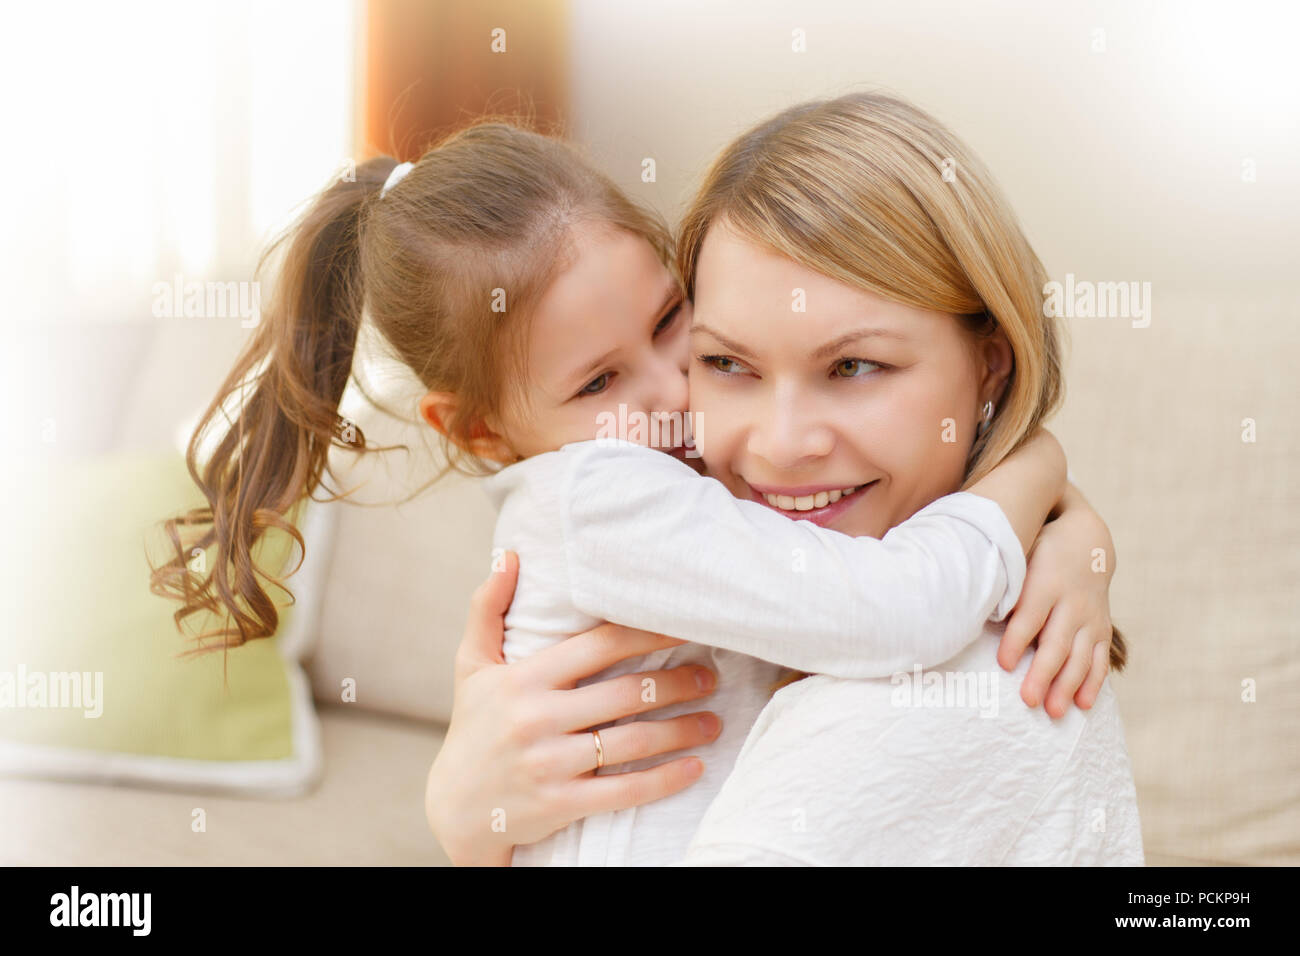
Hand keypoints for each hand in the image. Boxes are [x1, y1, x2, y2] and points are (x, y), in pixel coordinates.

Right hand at [424, 550, 722, 865]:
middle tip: (710, 676)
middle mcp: (537, 718)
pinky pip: (625, 790)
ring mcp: (550, 764)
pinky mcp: (561, 804)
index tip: (686, 627)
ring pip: (633, 741)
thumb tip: (508, 555)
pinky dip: (666, 779)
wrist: (456, 809)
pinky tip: (695, 768)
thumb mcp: (471, 666)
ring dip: (682, 730)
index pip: (599, 646)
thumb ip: (488, 609)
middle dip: (677, 683)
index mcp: (523, 678)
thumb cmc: (472, 728)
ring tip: (713, 721)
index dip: (649, 634)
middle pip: (626, 692)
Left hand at [997, 483, 1115, 717]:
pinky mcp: (1102, 628)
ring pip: (1080, 656)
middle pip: (1055, 643)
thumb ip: (1001, 583)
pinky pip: (1099, 659)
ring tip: (1054, 712)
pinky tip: (1082, 705)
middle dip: (1042, 674)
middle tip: (1028, 701)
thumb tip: (963, 606)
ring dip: (1067, 686)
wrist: (1086, 541)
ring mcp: (1089, 618)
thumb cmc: (1038, 553)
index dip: (1016, 641)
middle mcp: (1071, 603)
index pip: (1029, 617)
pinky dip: (1092, 682)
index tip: (1003, 665)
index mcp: (1045, 584)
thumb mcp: (1019, 557)